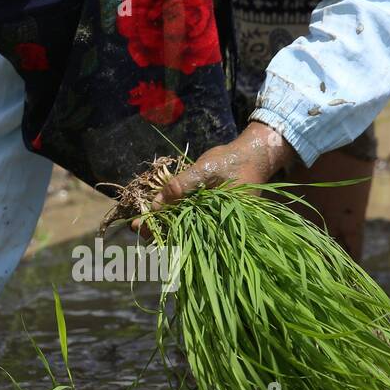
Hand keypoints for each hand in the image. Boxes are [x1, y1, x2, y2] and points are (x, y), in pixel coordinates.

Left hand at [132, 122, 296, 230]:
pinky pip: (188, 216)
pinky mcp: (207, 207)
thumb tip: (156, 204)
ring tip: (141, 223)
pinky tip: (157, 213)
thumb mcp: (205, 169)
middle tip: (136, 227)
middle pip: (180, 235)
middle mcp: (211, 223)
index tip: (140, 229)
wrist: (253, 155)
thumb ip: (182, 186)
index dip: (159, 232)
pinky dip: (172, 215)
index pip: (182, 234)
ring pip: (182, 227)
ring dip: (162, 224)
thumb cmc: (231, 162)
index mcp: (212, 220)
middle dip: (157, 231)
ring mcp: (209, 216)